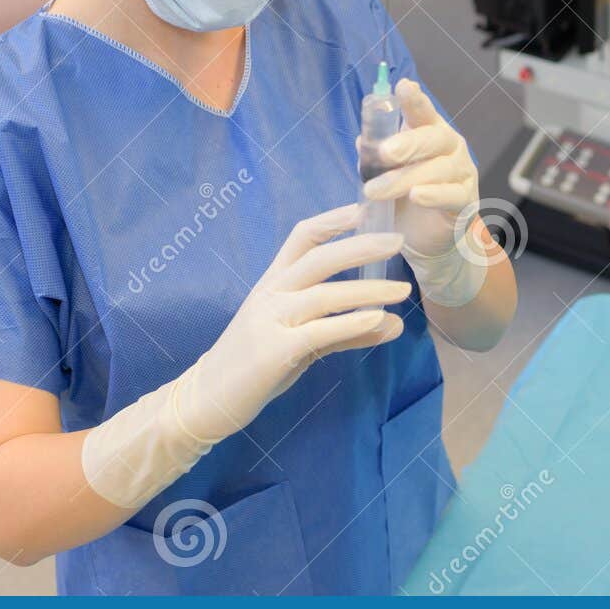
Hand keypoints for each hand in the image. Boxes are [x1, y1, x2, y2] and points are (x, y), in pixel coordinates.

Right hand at [174, 205, 409, 441]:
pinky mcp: (273, 350)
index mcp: (274, 283)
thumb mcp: (303, 341)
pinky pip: (317, 331)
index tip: (367, 209)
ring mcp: (269, 321)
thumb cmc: (256, 365)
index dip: (334, 220)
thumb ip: (347, 331)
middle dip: (360, 245)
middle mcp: (271, 294)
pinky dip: (350, 323)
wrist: (206, 400)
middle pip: (318, 258)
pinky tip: (377, 320)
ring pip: (323, 295)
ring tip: (403, 290)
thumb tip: (395, 324)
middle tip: (399, 240)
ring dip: (367, 290)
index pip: (302, 237)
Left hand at [361, 79, 487, 307]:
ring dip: (404, 178)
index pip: (422, 112)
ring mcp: (461, 173)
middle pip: (433, 137)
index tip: (403, 87)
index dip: (414, 99)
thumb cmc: (406, 199)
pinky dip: (433, 194)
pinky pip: (452, 195)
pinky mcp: (465, 201)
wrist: (427, 239)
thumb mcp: (386, 174)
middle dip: (408, 143)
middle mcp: (450, 148)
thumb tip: (362, 139)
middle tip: (384, 152)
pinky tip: (416, 196)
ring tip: (376, 190)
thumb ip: (375, 156)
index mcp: (429, 133)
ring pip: (437, 169)